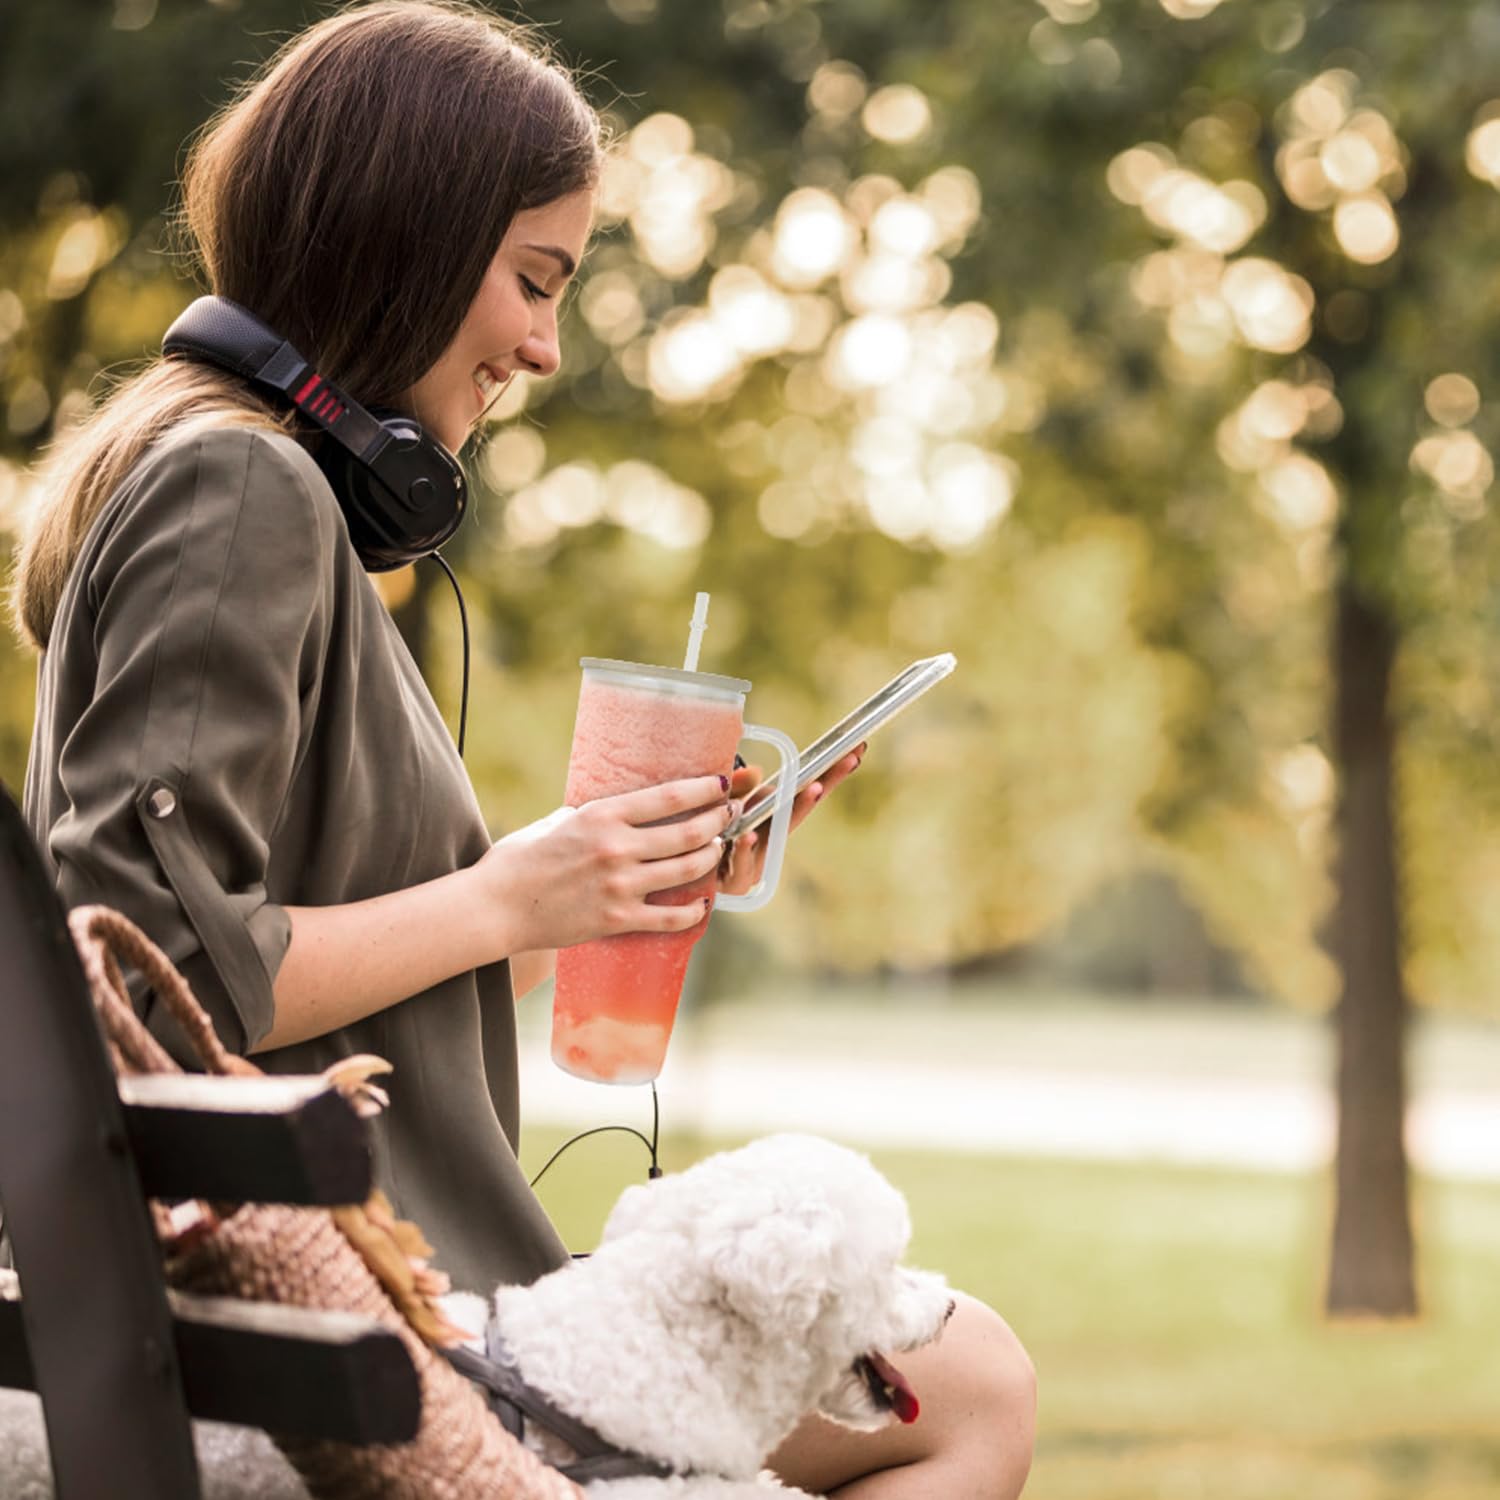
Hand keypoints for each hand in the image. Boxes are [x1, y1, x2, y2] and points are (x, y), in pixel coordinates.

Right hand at [479, 775, 736, 952]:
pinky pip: (669, 917)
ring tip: (717, 849)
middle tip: (730, 815)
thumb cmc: (519, 859)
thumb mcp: (557, 821)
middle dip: (717, 821)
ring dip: (710, 858)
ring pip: (685, 870)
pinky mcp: (616, 919)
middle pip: (687, 833)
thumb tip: (620, 810)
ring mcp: (619, 885)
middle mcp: (616, 848)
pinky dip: (694, 911)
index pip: (668, 797)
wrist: (496, 907)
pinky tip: (703, 904)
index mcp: (602, 816)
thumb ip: (593, 816)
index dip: (703, 790)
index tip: (720, 783)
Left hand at [717, 742, 865, 896]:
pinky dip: (744, 849)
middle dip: (827, 781)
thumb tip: (758, 772)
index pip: (805, 791)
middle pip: (801, 809)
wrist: (679, 880)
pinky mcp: (735, 883)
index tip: (856, 750)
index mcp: (769, 819)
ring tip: (814, 788)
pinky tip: (749, 835)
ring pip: (777, 835)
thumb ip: (736, 787)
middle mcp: (769, 841)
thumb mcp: (719, 803)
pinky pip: (741, 865)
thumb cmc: (704, 835)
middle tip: (848, 759)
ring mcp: (756, 862)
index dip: (830, 772)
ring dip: (796, 809)